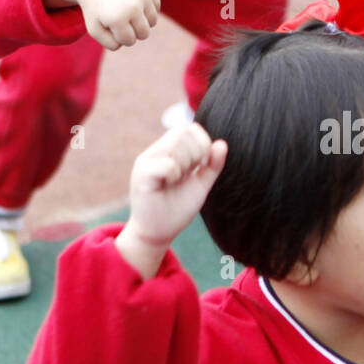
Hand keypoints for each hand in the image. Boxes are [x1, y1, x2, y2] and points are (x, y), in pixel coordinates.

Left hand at [43, 0, 159, 49]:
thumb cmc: (95, 9)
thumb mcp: (95, 30)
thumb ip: (110, 44)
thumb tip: (130, 41)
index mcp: (117, 18)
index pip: (130, 41)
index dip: (120, 37)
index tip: (110, 26)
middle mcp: (132, 5)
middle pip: (144, 33)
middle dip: (133, 32)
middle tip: (121, 21)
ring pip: (153, 21)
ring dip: (142, 21)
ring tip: (128, 12)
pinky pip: (156, 7)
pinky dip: (147, 9)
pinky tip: (134, 3)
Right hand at [115, 124, 227, 278]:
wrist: (157, 234)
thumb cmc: (176, 209)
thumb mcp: (200, 185)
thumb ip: (212, 165)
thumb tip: (222, 143)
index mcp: (167, 152)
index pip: (188, 129)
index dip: (202, 142)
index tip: (200, 165)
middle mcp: (154, 152)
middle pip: (182, 132)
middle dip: (195, 154)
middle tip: (187, 175)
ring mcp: (145, 161)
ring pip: (175, 144)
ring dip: (185, 164)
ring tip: (176, 180)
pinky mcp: (141, 174)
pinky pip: (167, 163)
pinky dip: (175, 174)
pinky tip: (168, 184)